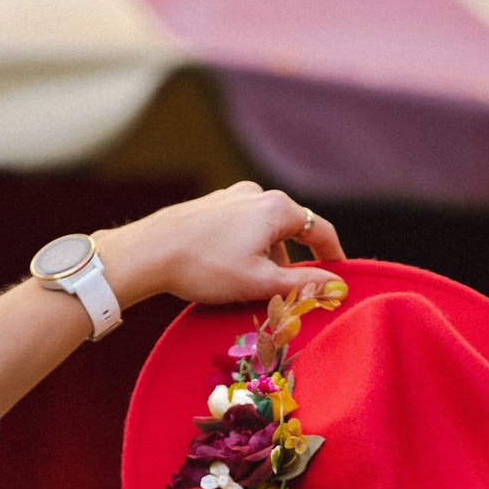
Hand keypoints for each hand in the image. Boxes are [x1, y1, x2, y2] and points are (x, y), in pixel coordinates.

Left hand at [94, 183, 345, 310]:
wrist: (150, 251)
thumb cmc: (206, 266)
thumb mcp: (260, 282)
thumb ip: (302, 285)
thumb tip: (335, 286)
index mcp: (276, 208)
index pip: (320, 230)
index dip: (333, 256)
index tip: (338, 277)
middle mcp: (256, 195)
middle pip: (290, 231)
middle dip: (294, 263)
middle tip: (290, 293)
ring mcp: (231, 197)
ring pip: (264, 231)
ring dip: (267, 259)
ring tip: (253, 288)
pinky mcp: (211, 207)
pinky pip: (242, 229)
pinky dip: (247, 250)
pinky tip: (230, 273)